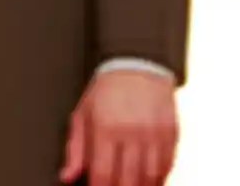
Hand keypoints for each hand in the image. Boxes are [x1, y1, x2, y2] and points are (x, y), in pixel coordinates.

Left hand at [60, 70, 178, 185]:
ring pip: (151, 176)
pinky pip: (168, 165)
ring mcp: (154, 134)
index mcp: (105, 127)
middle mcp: (132, 132)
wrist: (137, 65)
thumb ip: (75, 149)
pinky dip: (159, 178)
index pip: (103, 172)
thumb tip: (67, 176)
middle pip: (128, 179)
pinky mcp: (171, 133)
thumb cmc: (106, 90)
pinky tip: (149, 180)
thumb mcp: (82, 115)